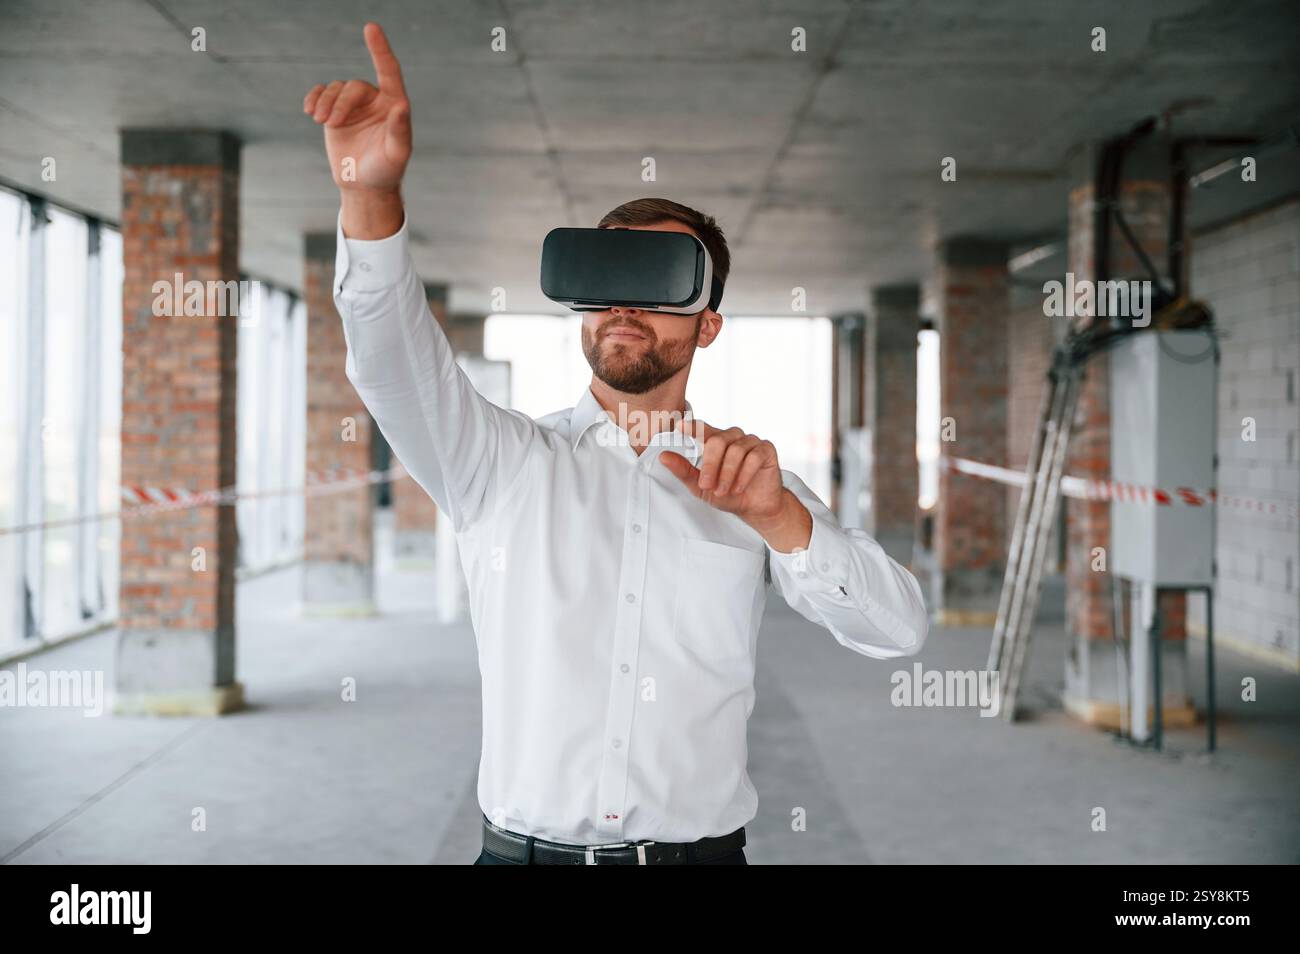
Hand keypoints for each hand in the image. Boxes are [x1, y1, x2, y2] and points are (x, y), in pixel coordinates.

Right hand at [303, 22, 411, 194]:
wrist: (364, 186)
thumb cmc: (386, 171)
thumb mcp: (396, 154)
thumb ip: (400, 131)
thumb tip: (401, 107)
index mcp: (394, 104)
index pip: (389, 70)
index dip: (380, 49)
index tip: (370, 27)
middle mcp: (375, 100)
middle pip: (353, 86)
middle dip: (340, 102)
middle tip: (329, 123)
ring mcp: (353, 105)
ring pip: (335, 89)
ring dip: (325, 102)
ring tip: (319, 121)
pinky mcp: (334, 113)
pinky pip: (321, 94)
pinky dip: (313, 98)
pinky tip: (309, 111)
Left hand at [659, 419, 812, 551]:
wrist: (754, 508)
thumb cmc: (727, 494)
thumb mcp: (700, 487)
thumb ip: (683, 471)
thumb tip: (664, 457)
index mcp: (715, 442)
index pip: (703, 429)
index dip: (693, 427)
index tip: (680, 426)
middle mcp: (733, 438)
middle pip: (718, 441)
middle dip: (710, 465)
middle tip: (707, 485)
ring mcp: (750, 442)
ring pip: (736, 450)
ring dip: (727, 473)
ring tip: (724, 491)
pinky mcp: (766, 450)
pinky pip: (754, 457)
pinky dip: (744, 474)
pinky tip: (738, 488)